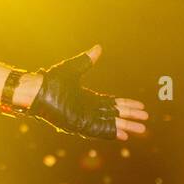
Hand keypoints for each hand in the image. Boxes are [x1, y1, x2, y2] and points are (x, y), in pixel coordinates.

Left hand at [26, 44, 148, 140]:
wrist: (37, 90)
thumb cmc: (51, 80)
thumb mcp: (74, 68)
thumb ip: (87, 61)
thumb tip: (98, 48)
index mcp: (88, 99)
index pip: (113, 104)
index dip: (127, 105)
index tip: (141, 106)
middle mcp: (88, 110)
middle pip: (115, 115)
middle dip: (131, 117)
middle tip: (146, 120)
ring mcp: (84, 118)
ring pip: (110, 124)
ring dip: (126, 127)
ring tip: (142, 130)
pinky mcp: (78, 125)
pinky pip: (98, 130)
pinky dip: (111, 132)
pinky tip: (125, 135)